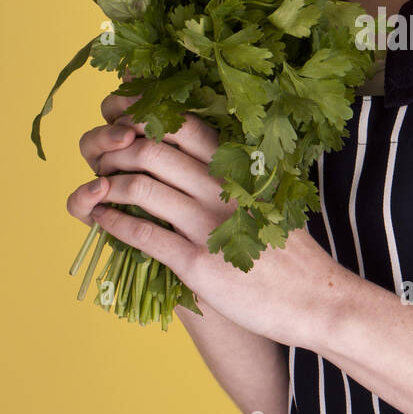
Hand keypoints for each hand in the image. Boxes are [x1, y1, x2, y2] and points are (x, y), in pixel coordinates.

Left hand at [66, 91, 348, 347]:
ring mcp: (209, 224)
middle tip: (100, 157)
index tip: (121, 117)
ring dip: (107, 185)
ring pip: (140, 188)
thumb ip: (237, 176)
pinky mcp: (198, 262)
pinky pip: (142, 234)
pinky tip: (101, 220)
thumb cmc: (292, 251)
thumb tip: (197, 158)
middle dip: (115, 149)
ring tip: (96, 188)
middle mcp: (223, 188)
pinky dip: (113, 223)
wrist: (317, 299)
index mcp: (242, 167)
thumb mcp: (271, 197)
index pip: (185, 123)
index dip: (145, 114)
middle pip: (152, 148)